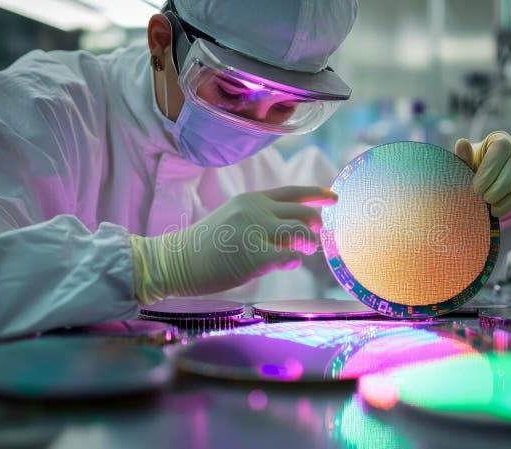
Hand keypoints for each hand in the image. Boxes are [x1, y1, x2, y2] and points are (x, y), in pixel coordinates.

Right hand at [130, 186, 336, 304]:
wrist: (176, 260)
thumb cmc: (205, 245)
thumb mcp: (234, 219)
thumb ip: (262, 220)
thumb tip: (295, 233)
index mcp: (251, 199)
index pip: (293, 192)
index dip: (317, 194)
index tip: (334, 197)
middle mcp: (256, 210)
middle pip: (302, 211)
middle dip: (316, 223)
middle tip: (318, 234)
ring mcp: (256, 232)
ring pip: (300, 232)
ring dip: (308, 243)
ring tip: (304, 250)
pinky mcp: (255, 256)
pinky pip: (290, 256)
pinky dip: (294, 260)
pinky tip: (288, 263)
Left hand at [454, 131, 510, 217]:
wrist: (485, 181)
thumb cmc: (474, 168)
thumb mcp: (466, 162)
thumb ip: (464, 156)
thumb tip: (461, 143)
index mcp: (498, 139)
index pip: (501, 148)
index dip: (490, 169)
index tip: (477, 188)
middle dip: (498, 186)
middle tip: (482, 198)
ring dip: (507, 196)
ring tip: (490, 205)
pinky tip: (498, 209)